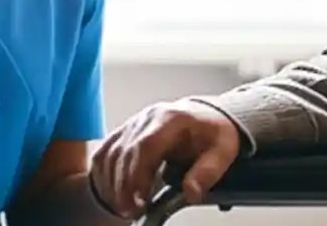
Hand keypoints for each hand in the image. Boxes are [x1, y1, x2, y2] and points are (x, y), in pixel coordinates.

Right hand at [89, 99, 240, 218]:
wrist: (207, 115)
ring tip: (124, 207)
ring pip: (111, 153)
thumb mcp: (222, 151)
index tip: (141, 200)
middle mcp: (148, 118)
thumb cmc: (212, 132)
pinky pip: (105, 152)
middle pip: (125, 152)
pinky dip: (104, 174)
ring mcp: (134, 123)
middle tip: (131, 211)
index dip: (139, 175)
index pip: (146, 146)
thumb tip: (191, 193)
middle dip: (124, 186)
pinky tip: (112, 193)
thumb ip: (207, 173)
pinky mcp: (125, 132)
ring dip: (112, 183)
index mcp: (172, 119)